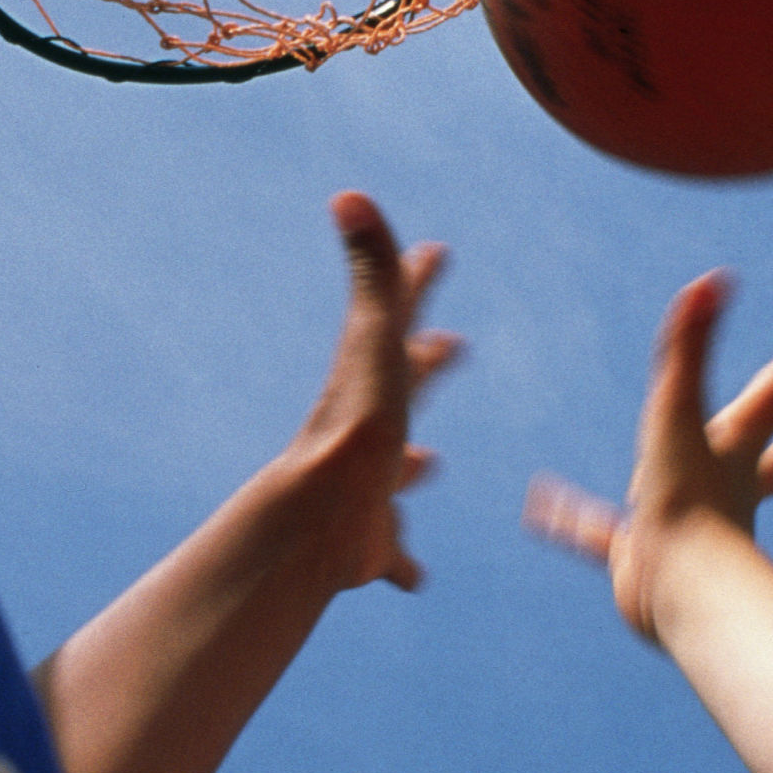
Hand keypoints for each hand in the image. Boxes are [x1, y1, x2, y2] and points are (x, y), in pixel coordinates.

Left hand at [272, 189, 457, 592]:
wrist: (317, 520)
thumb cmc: (354, 429)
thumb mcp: (373, 341)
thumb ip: (370, 272)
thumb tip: (346, 193)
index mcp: (372, 381)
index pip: (398, 317)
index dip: (416, 282)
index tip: (435, 253)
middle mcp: (369, 431)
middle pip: (402, 388)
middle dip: (427, 363)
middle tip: (454, 347)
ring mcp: (369, 488)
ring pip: (396, 473)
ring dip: (413, 466)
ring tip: (429, 463)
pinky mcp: (371, 543)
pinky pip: (393, 553)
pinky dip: (403, 562)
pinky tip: (411, 579)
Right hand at [525, 273, 772, 643]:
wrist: (678, 596)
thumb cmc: (688, 504)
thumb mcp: (680, 411)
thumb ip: (690, 345)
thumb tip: (711, 282)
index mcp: (739, 444)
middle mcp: (723, 482)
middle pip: (772, 447)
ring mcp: (682, 521)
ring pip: (686, 495)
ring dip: (678, 477)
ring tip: (653, 467)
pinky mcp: (637, 556)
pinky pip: (595, 532)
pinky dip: (570, 518)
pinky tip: (540, 509)